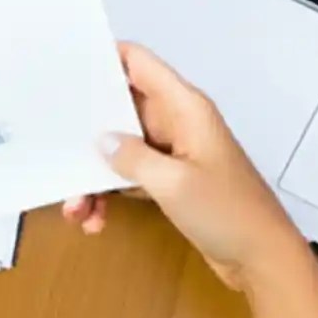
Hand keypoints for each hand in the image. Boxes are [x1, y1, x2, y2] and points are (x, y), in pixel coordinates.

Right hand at [63, 43, 306, 289]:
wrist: (261, 258)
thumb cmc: (229, 213)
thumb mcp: (173, 183)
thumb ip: (132, 157)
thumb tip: (102, 140)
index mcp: (185, 108)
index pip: (140, 63)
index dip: (105, 58)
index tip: (68, 66)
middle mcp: (178, 123)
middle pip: (121, 108)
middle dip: (89, 132)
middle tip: (56, 149)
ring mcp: (174, 153)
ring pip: (121, 149)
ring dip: (95, 174)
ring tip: (76, 207)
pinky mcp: (171, 181)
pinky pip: (130, 176)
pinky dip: (110, 193)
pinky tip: (96, 218)